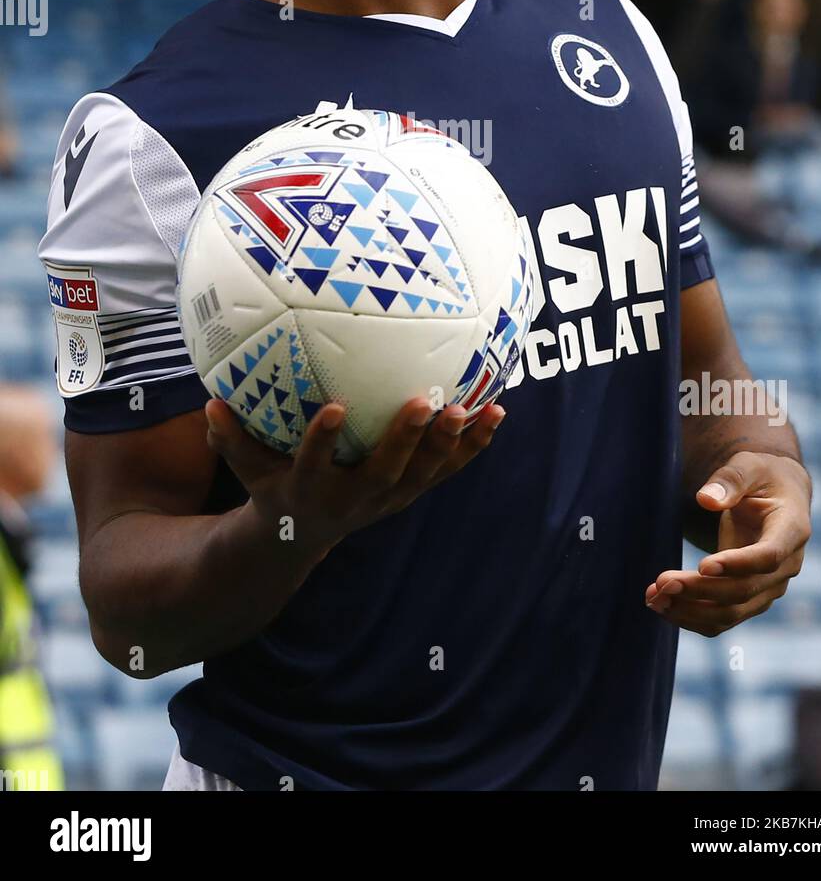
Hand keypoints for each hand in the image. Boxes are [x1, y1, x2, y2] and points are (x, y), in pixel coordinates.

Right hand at [204, 395, 506, 554]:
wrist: (301, 535)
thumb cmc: (270, 487)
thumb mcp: (245, 469)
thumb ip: (228, 438)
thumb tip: (208, 402)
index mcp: (310, 490)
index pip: (314, 466)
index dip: (324, 442)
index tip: (335, 409)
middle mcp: (352, 501)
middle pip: (383, 474)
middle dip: (404, 441)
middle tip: (424, 401)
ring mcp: (386, 500)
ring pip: (422, 476)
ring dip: (447, 445)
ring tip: (469, 409)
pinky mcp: (409, 493)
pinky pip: (446, 471)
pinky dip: (472, 446)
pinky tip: (496, 412)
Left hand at [645, 451, 811, 636]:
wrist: (778, 496)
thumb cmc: (763, 476)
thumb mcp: (750, 466)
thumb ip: (730, 480)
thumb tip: (705, 499)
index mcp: (792, 530)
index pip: (768, 557)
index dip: (737, 564)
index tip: (702, 565)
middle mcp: (787, 566)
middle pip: (744, 590)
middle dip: (701, 590)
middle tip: (662, 583)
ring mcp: (770, 586)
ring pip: (733, 612)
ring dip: (692, 611)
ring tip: (654, 599)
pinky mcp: (751, 597)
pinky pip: (724, 617)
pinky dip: (693, 617)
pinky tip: (663, 606)